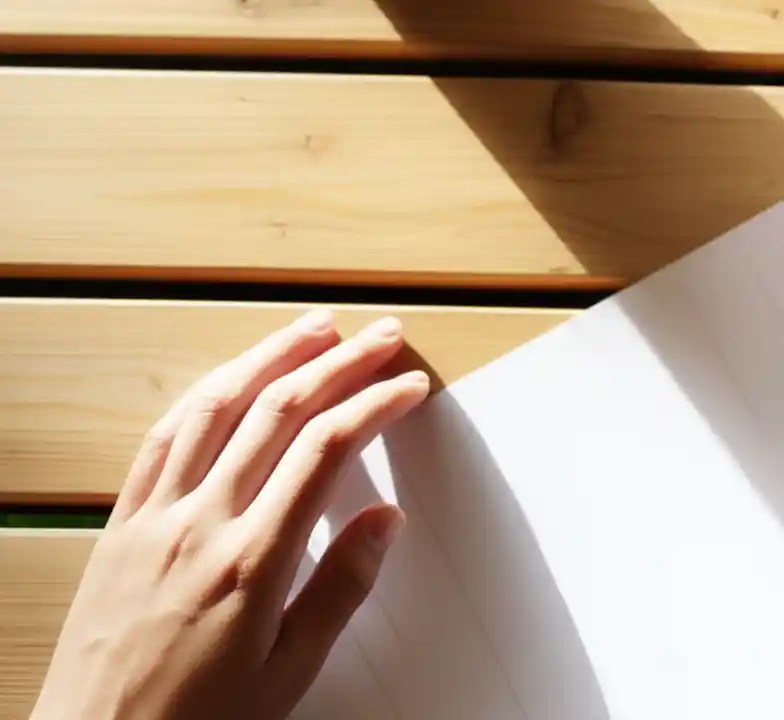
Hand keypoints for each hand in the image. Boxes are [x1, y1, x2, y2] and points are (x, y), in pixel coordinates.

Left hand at [31, 311, 430, 719]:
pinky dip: (204, 395)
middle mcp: (199, 523)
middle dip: (339, 362)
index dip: (373, 405)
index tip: (408, 387)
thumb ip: (339, 589)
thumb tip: (383, 521)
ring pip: (216, 406)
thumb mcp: (289, 672)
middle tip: (382, 336)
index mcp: (252, 562)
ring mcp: (153, 515)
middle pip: (278, 411)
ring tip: (314, 328)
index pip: (325, 450)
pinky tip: (229, 378)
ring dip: (270, 356)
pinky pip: (163, 436)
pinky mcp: (121, 521)